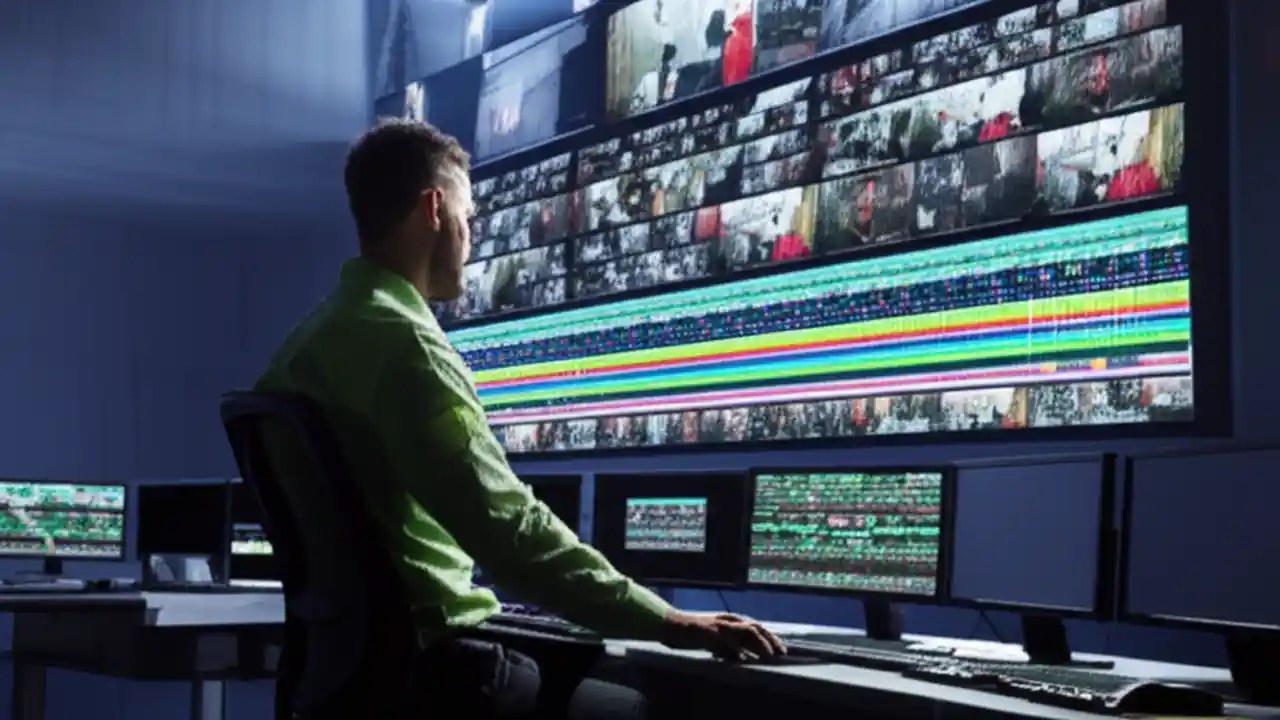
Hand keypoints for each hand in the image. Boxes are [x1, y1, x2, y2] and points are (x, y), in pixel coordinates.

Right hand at [660, 610, 785, 661]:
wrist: (671, 625)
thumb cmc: (692, 634)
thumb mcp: (715, 640)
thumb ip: (728, 647)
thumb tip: (741, 658)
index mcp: (730, 620)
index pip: (756, 627)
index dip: (770, 638)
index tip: (781, 650)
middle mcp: (727, 620)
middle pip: (755, 627)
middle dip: (770, 640)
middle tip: (781, 653)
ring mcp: (718, 625)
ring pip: (745, 631)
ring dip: (759, 643)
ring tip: (768, 655)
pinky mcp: (708, 631)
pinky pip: (725, 640)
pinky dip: (736, 648)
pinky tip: (742, 657)